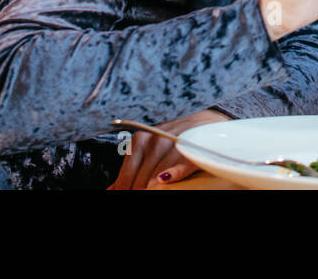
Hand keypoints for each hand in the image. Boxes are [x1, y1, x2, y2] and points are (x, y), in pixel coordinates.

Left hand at [106, 108, 229, 189]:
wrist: (205, 124)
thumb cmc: (172, 141)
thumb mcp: (149, 149)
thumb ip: (132, 168)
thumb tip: (112, 189)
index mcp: (139, 141)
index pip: (127, 175)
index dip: (125, 189)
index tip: (126, 194)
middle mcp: (155, 141)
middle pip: (140, 178)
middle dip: (138, 190)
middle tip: (140, 194)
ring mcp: (174, 144)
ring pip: (157, 174)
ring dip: (152, 188)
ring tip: (152, 192)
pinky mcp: (193, 149)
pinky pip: (182, 164)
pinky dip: (175, 173)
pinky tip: (166, 179)